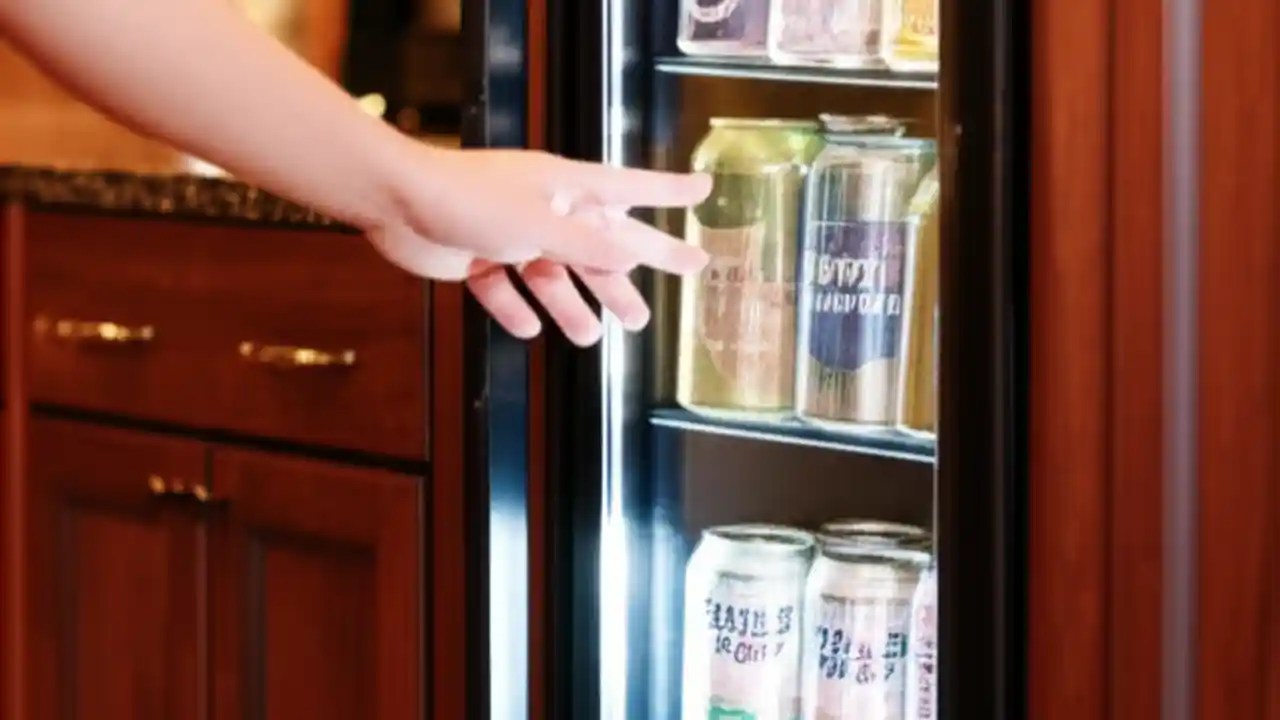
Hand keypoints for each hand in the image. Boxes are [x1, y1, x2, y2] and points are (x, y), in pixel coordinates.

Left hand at [365, 144, 711, 344]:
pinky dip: (515, 307)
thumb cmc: (471, 200)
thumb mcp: (542, 225)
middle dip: (628, 274)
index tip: (704, 192)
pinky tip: (530, 327)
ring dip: (571, 304)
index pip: (633, 189)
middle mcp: (544, 208)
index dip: (671, 192)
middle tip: (655, 304)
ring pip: (553, 274)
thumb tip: (632, 257)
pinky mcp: (476, 256)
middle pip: (598, 244)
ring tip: (593, 334)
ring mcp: (510, 233)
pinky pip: (505, 287)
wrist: (396, 201)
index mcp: (567, 188)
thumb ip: (589, 245)